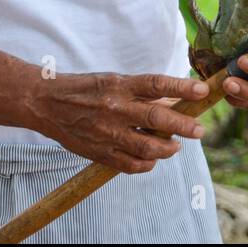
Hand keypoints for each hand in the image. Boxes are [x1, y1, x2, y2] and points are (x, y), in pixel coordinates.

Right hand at [28, 71, 210, 173]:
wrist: (46, 104)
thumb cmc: (84, 89)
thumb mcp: (112, 81)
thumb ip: (141, 93)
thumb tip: (173, 102)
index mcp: (119, 85)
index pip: (156, 84)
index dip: (181, 87)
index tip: (202, 90)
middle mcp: (115, 108)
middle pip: (157, 119)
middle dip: (183, 126)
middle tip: (199, 130)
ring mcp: (107, 132)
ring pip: (147, 147)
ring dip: (168, 149)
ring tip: (175, 146)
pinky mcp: (100, 152)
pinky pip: (131, 165)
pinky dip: (147, 164)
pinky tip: (153, 159)